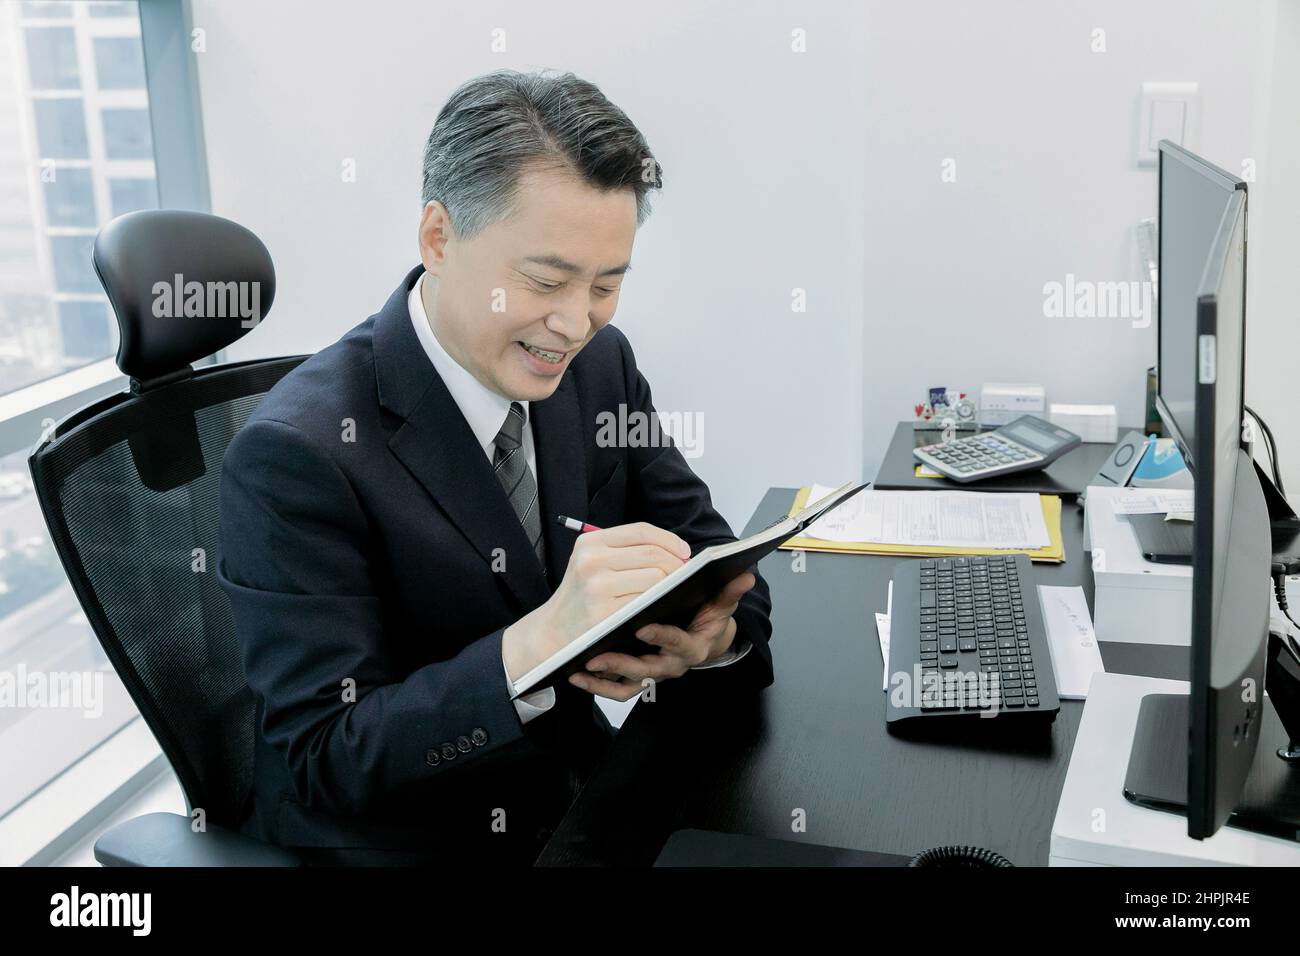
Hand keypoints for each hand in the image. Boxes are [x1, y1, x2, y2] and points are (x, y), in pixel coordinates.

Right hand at [502, 522, 690, 681]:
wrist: (552, 632)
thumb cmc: (580, 596)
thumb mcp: (590, 562)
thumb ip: (624, 551)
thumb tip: (675, 550)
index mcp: (590, 543)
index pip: (641, 531)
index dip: (669, 539)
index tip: (684, 551)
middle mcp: (591, 560)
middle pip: (653, 553)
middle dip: (676, 564)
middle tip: (684, 575)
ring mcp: (598, 587)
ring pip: (656, 577)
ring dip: (671, 585)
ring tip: (672, 590)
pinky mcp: (605, 612)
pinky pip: (648, 601)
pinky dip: (659, 602)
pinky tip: (660, 605)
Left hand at [569, 570, 755, 701]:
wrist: (701, 640)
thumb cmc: (704, 619)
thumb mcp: (720, 607)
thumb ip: (729, 592)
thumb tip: (746, 574)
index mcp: (692, 647)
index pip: (677, 643)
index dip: (661, 637)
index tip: (642, 626)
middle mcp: (672, 665)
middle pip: (648, 670)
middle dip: (622, 663)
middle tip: (599, 654)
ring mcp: (654, 674)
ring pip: (630, 684)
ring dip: (604, 679)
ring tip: (582, 666)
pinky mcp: (639, 680)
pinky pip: (618, 690)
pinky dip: (597, 686)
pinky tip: (577, 675)